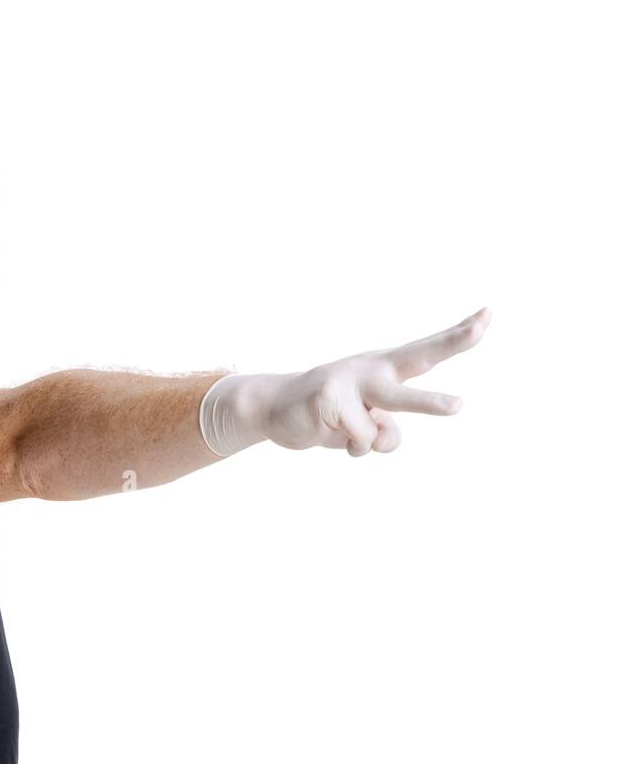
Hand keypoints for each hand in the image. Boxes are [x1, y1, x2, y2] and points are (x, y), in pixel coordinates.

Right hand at [199, 307, 492, 456]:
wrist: (273, 409)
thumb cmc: (330, 415)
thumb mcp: (364, 425)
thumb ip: (385, 431)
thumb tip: (381, 437)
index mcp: (384, 369)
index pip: (427, 351)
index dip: (459, 335)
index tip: (489, 315)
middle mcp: (371, 369)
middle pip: (419, 357)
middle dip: (452, 343)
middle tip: (482, 327)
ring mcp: (350, 382)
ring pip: (394, 406)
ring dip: (429, 404)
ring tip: (460, 406)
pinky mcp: (330, 402)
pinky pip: (362, 442)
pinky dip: (351, 448)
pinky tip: (329, 433)